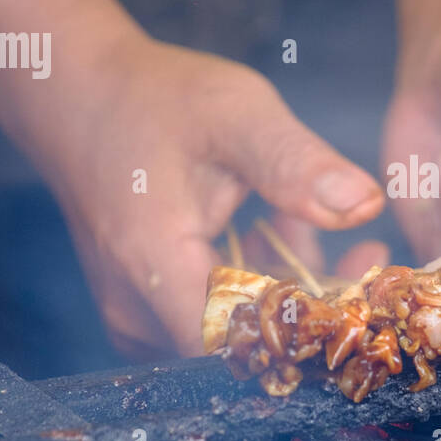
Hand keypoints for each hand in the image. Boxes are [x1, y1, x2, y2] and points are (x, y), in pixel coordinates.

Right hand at [40, 32, 385, 357]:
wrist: (74, 93)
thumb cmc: (152, 98)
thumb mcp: (237, 114)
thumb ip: (298, 164)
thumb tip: (366, 205)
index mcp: (155, 265)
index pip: (242, 345)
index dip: (311, 331)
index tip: (365, 289)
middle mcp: (136, 307)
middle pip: (244, 347)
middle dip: (313, 306)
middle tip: (362, 254)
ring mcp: (134, 312)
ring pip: (232, 335)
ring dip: (287, 290)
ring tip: (311, 223)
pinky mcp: (142, 304)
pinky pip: (211, 317)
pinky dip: (256, 283)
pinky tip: (274, 231)